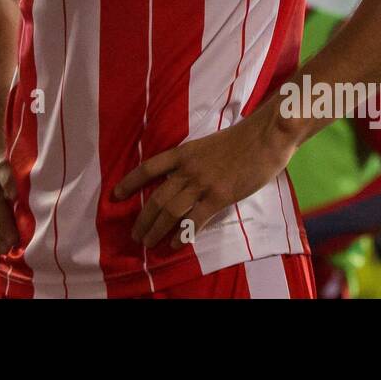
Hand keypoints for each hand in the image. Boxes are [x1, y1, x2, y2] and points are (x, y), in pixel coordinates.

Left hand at [113, 103, 297, 249]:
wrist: (265, 136)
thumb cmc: (242, 139)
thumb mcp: (209, 145)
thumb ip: (195, 161)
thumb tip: (183, 177)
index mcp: (184, 153)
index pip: (149, 168)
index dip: (130, 182)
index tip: (115, 194)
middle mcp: (188, 169)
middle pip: (156, 197)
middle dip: (143, 218)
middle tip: (135, 234)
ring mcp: (203, 183)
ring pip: (170, 211)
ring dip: (156, 229)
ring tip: (148, 243)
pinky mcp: (219, 196)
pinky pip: (195, 220)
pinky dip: (183, 234)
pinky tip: (176, 243)